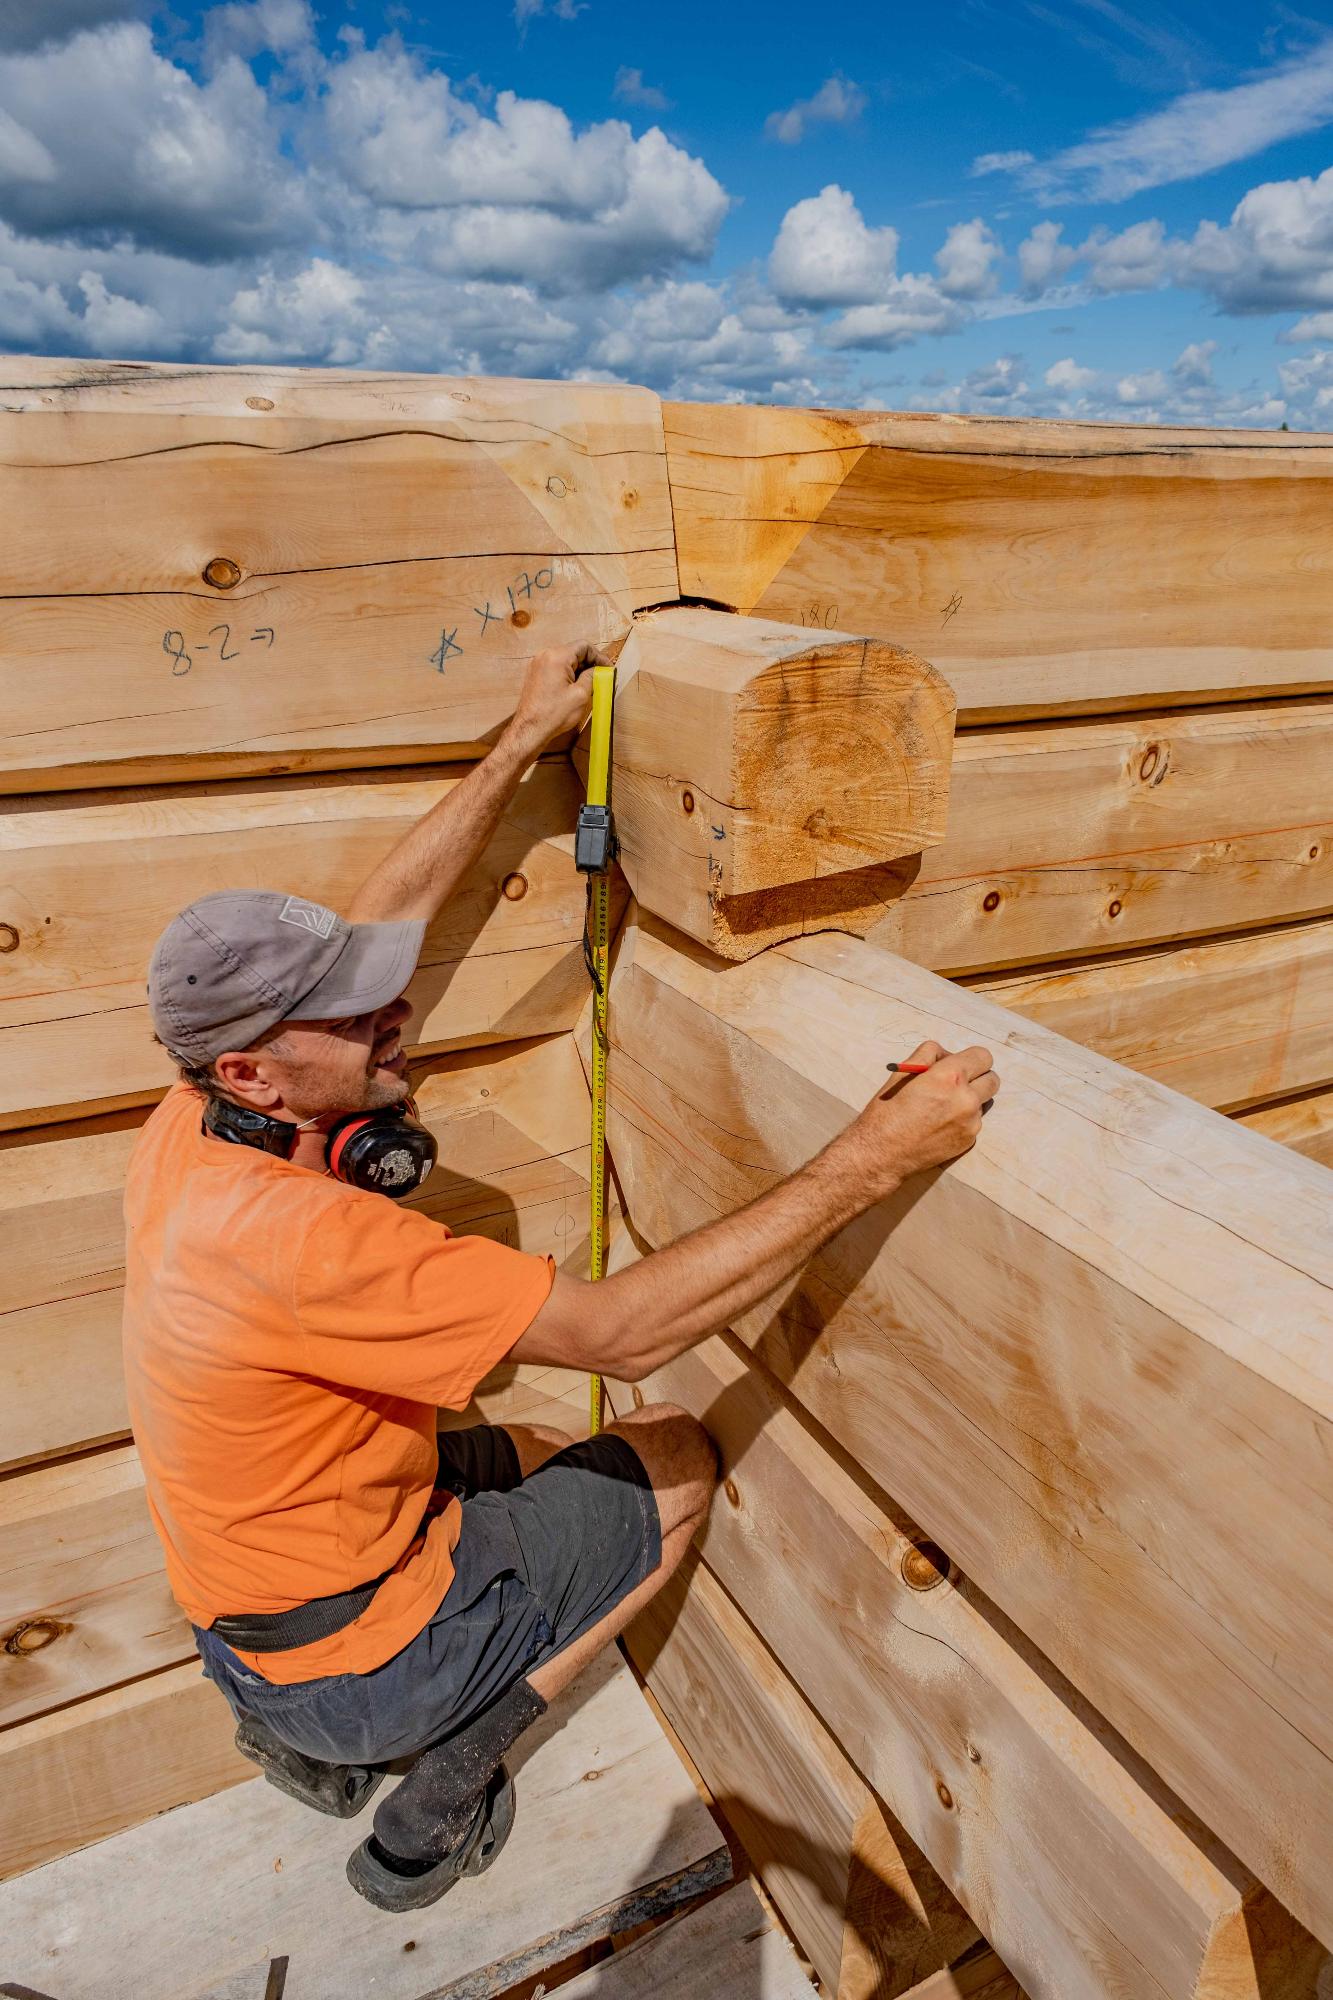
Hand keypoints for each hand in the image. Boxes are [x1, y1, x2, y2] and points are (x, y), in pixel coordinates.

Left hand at [508, 643, 597, 751]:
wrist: (530, 729)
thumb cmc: (554, 714)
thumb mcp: (581, 694)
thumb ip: (592, 676)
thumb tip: (599, 670)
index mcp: (557, 657)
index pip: (584, 646)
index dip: (599, 657)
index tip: (608, 669)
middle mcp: (545, 655)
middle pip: (574, 651)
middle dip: (589, 663)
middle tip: (601, 677)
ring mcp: (538, 664)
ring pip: (565, 659)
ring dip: (579, 669)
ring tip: (589, 684)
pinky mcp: (535, 673)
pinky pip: (556, 667)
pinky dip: (568, 673)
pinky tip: (575, 687)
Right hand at [841, 1041, 998, 1195]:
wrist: (882, 1154)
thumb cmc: (887, 1111)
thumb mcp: (902, 1073)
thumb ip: (928, 1055)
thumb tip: (946, 1055)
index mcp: (950, 1077)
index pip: (983, 1056)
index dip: (971, 1059)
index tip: (960, 1065)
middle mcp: (966, 1098)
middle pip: (992, 1079)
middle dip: (978, 1077)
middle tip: (956, 1084)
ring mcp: (971, 1122)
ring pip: (983, 1102)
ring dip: (970, 1100)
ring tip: (942, 1107)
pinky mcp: (969, 1140)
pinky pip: (975, 1121)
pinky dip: (963, 1119)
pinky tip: (939, 1124)